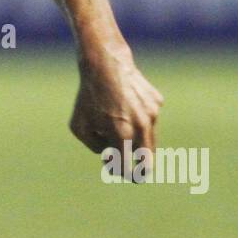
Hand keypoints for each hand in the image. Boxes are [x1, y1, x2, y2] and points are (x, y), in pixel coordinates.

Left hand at [70, 46, 162, 172]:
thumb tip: (112, 156)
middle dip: (141, 169)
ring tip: (119, 123)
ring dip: (137, 141)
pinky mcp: (157, 102)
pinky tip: (127, 105)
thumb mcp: (80, 127)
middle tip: (134, 171)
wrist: (105, 64)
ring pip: (150, 140)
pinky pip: (150, 120)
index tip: (120, 171)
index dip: (123, 173)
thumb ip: (95, 147)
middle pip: (148, 160)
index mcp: (122, 134)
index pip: (128, 168)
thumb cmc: (88, 97)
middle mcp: (141, 125)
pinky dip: (139, 119)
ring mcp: (152, 113)